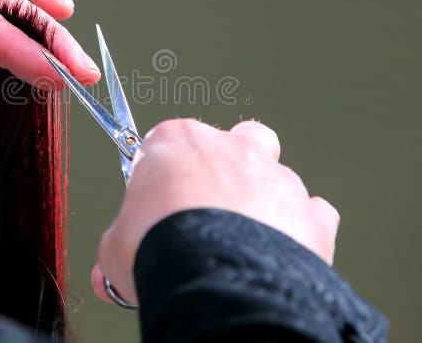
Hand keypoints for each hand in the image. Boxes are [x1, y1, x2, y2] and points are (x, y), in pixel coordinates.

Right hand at [91, 119, 339, 305]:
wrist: (216, 279)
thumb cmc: (162, 248)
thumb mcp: (115, 249)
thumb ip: (116, 249)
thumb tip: (109, 271)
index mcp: (178, 142)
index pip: (167, 143)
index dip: (161, 175)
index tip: (155, 203)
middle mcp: (232, 148)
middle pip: (234, 142)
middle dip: (225, 167)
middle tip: (207, 206)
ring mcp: (276, 177)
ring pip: (275, 176)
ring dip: (261, 202)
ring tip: (240, 243)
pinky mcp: (310, 214)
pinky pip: (312, 214)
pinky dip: (300, 229)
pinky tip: (281, 252)